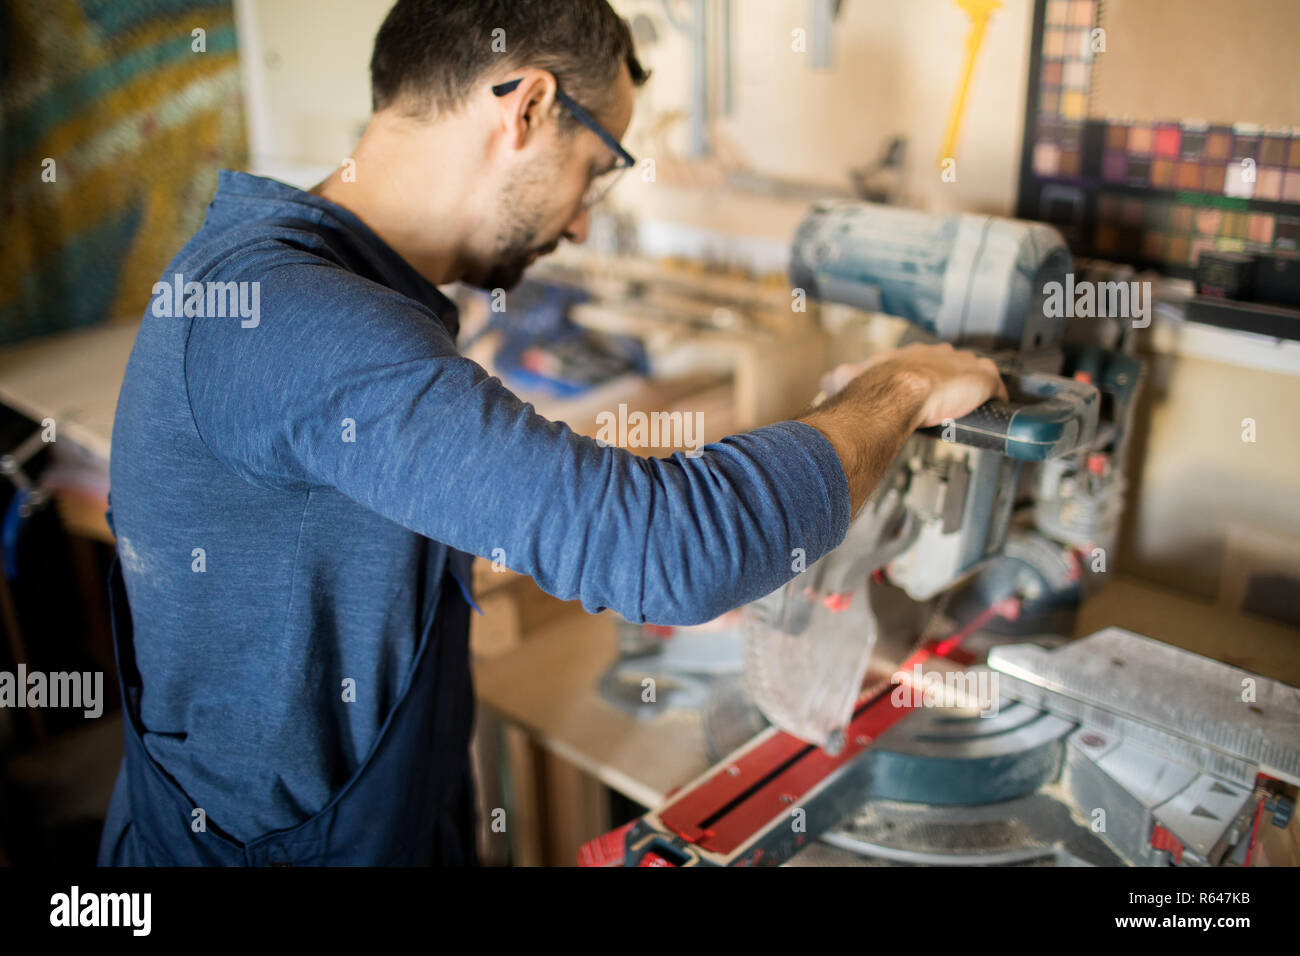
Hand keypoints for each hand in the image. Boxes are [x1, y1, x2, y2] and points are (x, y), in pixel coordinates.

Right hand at [827, 343, 1006, 429]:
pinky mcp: (980, 379)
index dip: (922, 372)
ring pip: (973, 371)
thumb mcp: (846, 378)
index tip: (920, 385)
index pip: (920, 358)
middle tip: (949, 396)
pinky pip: (994, 386)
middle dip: (950, 376)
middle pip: (950, 361)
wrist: (895, 391)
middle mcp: (935, 356)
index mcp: (908, 356)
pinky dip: (994, 397)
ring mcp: (959, 366)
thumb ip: (837, 379)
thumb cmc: (873, 389)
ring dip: (972, 386)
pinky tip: (993, 408)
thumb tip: (825, 381)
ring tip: (972, 404)